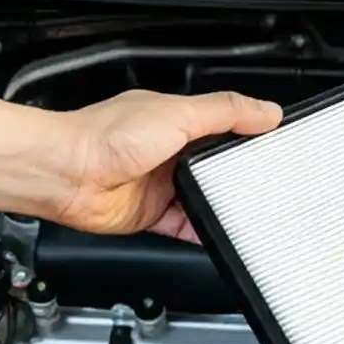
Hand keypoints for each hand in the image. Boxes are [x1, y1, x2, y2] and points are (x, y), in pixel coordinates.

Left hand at [51, 89, 280, 239]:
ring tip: (248, 208)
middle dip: (240, 175)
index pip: (226, 124)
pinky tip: (220, 233)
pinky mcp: (153, 214)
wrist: (67, 173)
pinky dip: (204, 231)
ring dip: (221, 203)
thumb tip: (266, 111)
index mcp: (177, 119)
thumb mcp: (178, 114)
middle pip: (217, 166)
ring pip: (205, 197)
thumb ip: (225, 112)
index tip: (277, 143)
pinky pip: (187, 227)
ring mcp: (161, 184)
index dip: (251, 134)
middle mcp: (169, 151)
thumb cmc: (105, 137)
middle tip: (269, 181)